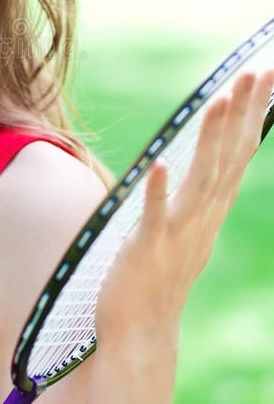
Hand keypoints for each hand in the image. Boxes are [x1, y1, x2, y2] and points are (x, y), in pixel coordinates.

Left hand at [94, 67, 273, 346]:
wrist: (141, 329)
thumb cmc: (160, 273)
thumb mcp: (190, 227)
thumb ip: (202, 193)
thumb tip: (216, 161)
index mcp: (210, 208)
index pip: (238, 153)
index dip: (252, 115)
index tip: (264, 77)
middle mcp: (202, 217)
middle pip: (228, 158)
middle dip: (241, 115)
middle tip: (254, 74)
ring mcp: (177, 232)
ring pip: (200, 179)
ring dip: (211, 141)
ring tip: (217, 102)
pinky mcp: (148, 248)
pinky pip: (153, 216)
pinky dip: (158, 191)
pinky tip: (159, 163)